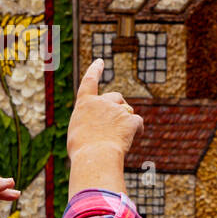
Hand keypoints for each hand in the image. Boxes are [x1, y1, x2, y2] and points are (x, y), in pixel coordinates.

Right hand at [67, 58, 143, 196]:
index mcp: (84, 103)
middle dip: (119, 105)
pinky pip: (138, 122)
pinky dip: (137, 129)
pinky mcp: (130, 120)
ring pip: (128, 110)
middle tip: (119, 120)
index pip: (89, 81)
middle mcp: (101, 102)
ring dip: (127, 119)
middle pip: (115, 97)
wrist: (95, 156)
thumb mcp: (78, 132)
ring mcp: (117, 110)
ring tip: (120, 136)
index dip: (95, 70)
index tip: (100, 61)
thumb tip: (99, 127)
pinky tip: (134, 137)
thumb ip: (89, 122)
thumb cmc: (82, 150)